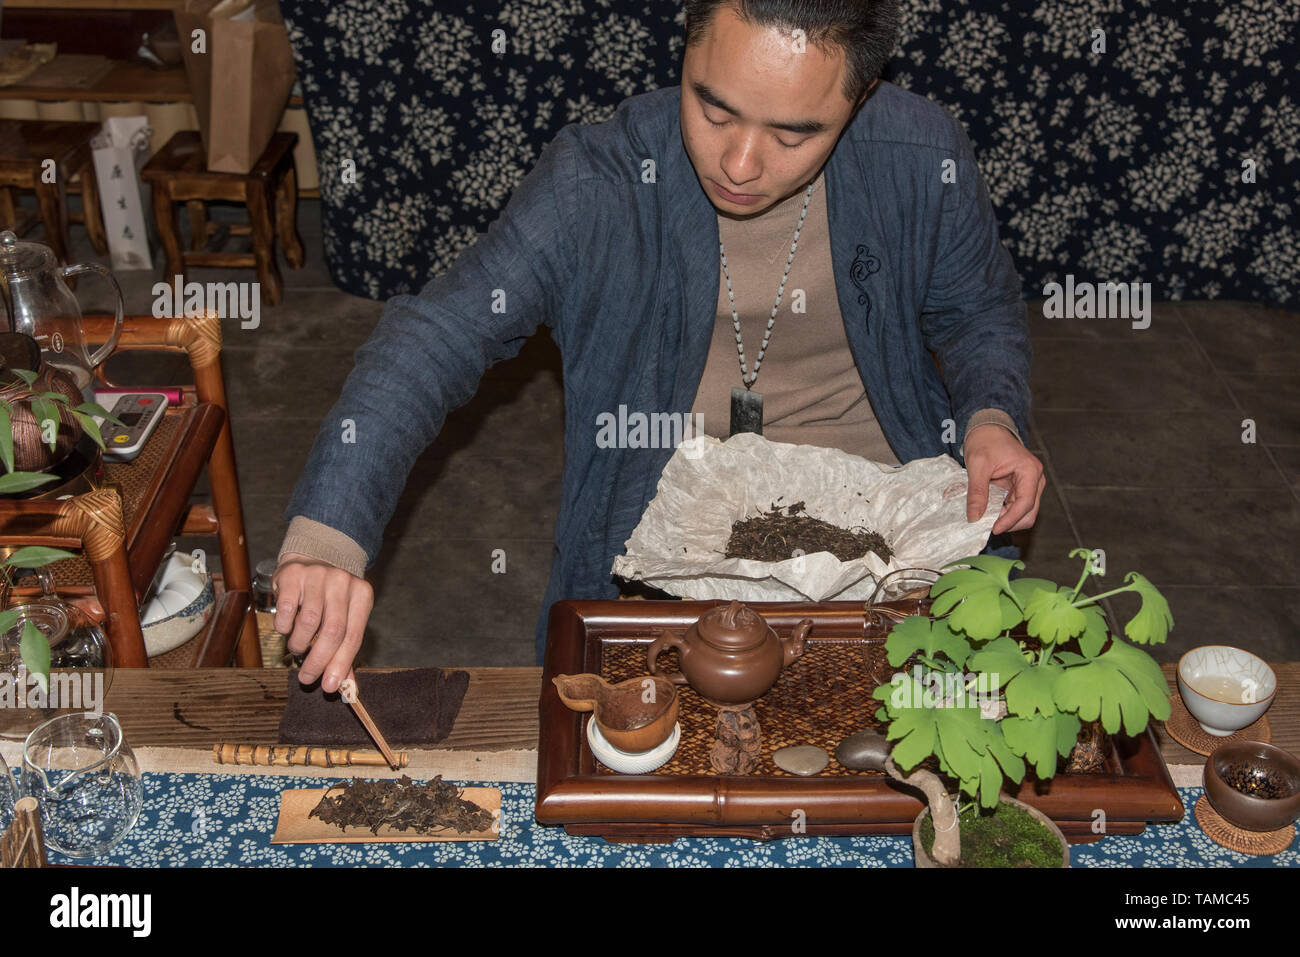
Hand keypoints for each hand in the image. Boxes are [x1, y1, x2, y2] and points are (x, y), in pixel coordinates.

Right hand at [273, 552, 373, 692]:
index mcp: (362, 595)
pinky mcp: (293, 575)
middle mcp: (342, 583)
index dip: (341, 664)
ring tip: (298, 648)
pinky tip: (287, 627)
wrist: (312, 559)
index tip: (329, 686)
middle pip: (332, 631)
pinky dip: (284, 627)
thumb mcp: (345, 617)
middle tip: (307, 678)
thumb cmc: (331, 598)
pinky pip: (286, 611)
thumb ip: (345, 651)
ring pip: (308, 622)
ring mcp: (318, 576)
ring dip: (299, 644)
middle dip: (318, 661)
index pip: (353, 636)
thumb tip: (345, 687)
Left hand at [963, 425, 1044, 534]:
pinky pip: (1016, 507)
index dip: (1010, 520)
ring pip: (1024, 513)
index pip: (1026, 503)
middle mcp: (1035, 480)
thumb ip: (977, 492)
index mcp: (1030, 471)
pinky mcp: (1021, 488)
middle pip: (1029, 512)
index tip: (994, 529)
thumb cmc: (985, 441)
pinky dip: (1004, 513)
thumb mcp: (978, 465)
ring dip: (1006, 519)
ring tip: (986, 518)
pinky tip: (989, 512)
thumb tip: (975, 517)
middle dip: (1009, 522)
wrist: (988, 429)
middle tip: (987, 526)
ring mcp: (1030, 485)